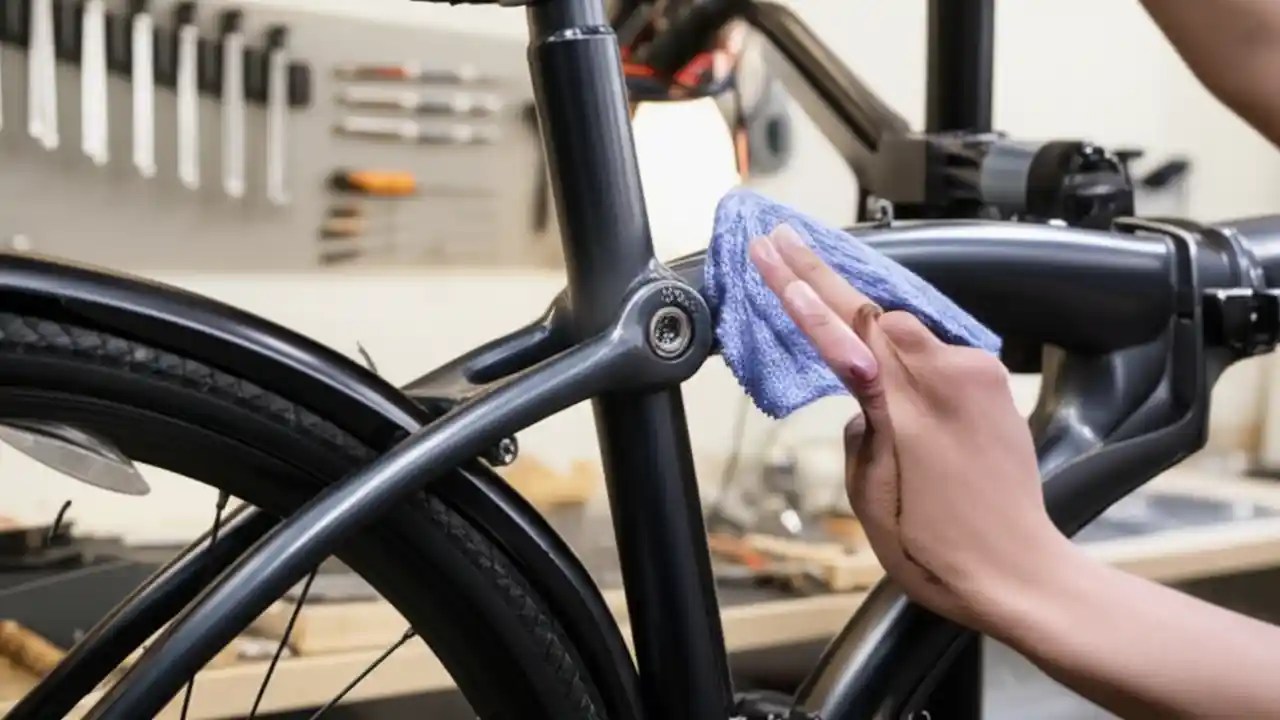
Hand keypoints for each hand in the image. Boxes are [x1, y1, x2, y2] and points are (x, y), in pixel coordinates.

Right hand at [748, 224, 1072, 634]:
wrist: (1021, 572)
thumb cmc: (938, 552)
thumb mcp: (870, 501)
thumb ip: (859, 433)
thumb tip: (861, 399)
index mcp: (910, 411)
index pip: (845, 333)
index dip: (803, 289)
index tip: (770, 253)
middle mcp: (949, 380)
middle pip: (876, 311)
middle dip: (824, 276)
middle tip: (781, 240)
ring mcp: (979, 378)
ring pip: (907, 328)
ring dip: (866, 321)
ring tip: (828, 311)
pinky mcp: (993, 384)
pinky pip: (936, 349)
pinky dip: (903, 349)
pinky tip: (888, 368)